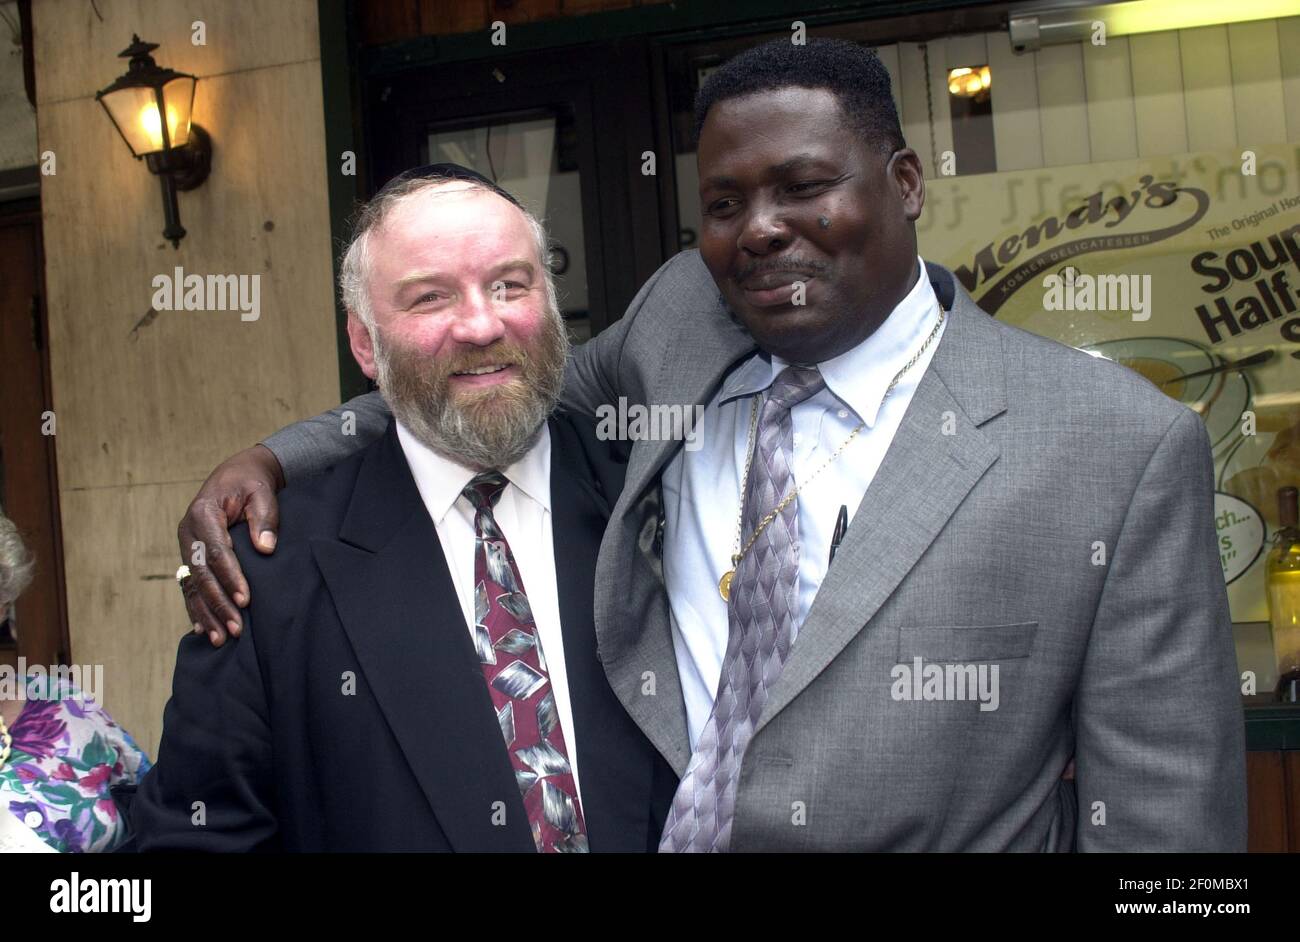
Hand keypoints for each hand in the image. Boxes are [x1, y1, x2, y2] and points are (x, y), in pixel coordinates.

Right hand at [177, 444, 284, 646]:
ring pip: (193, 585)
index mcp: (203, 514)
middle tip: (236, 628)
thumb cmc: (251, 484)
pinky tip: (204, 629)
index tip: (246, 600)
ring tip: (221, 638)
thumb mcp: (261, 492)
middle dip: (218, 603)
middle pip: (202, 574)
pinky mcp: (190, 556)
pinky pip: (190, 586)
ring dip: (207, 613)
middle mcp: (189, 532)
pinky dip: (196, 608)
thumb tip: (266, 547)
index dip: (231, 578)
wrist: (236, 475)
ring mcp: (186, 546)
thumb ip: (264, 518)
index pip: (217, 552)